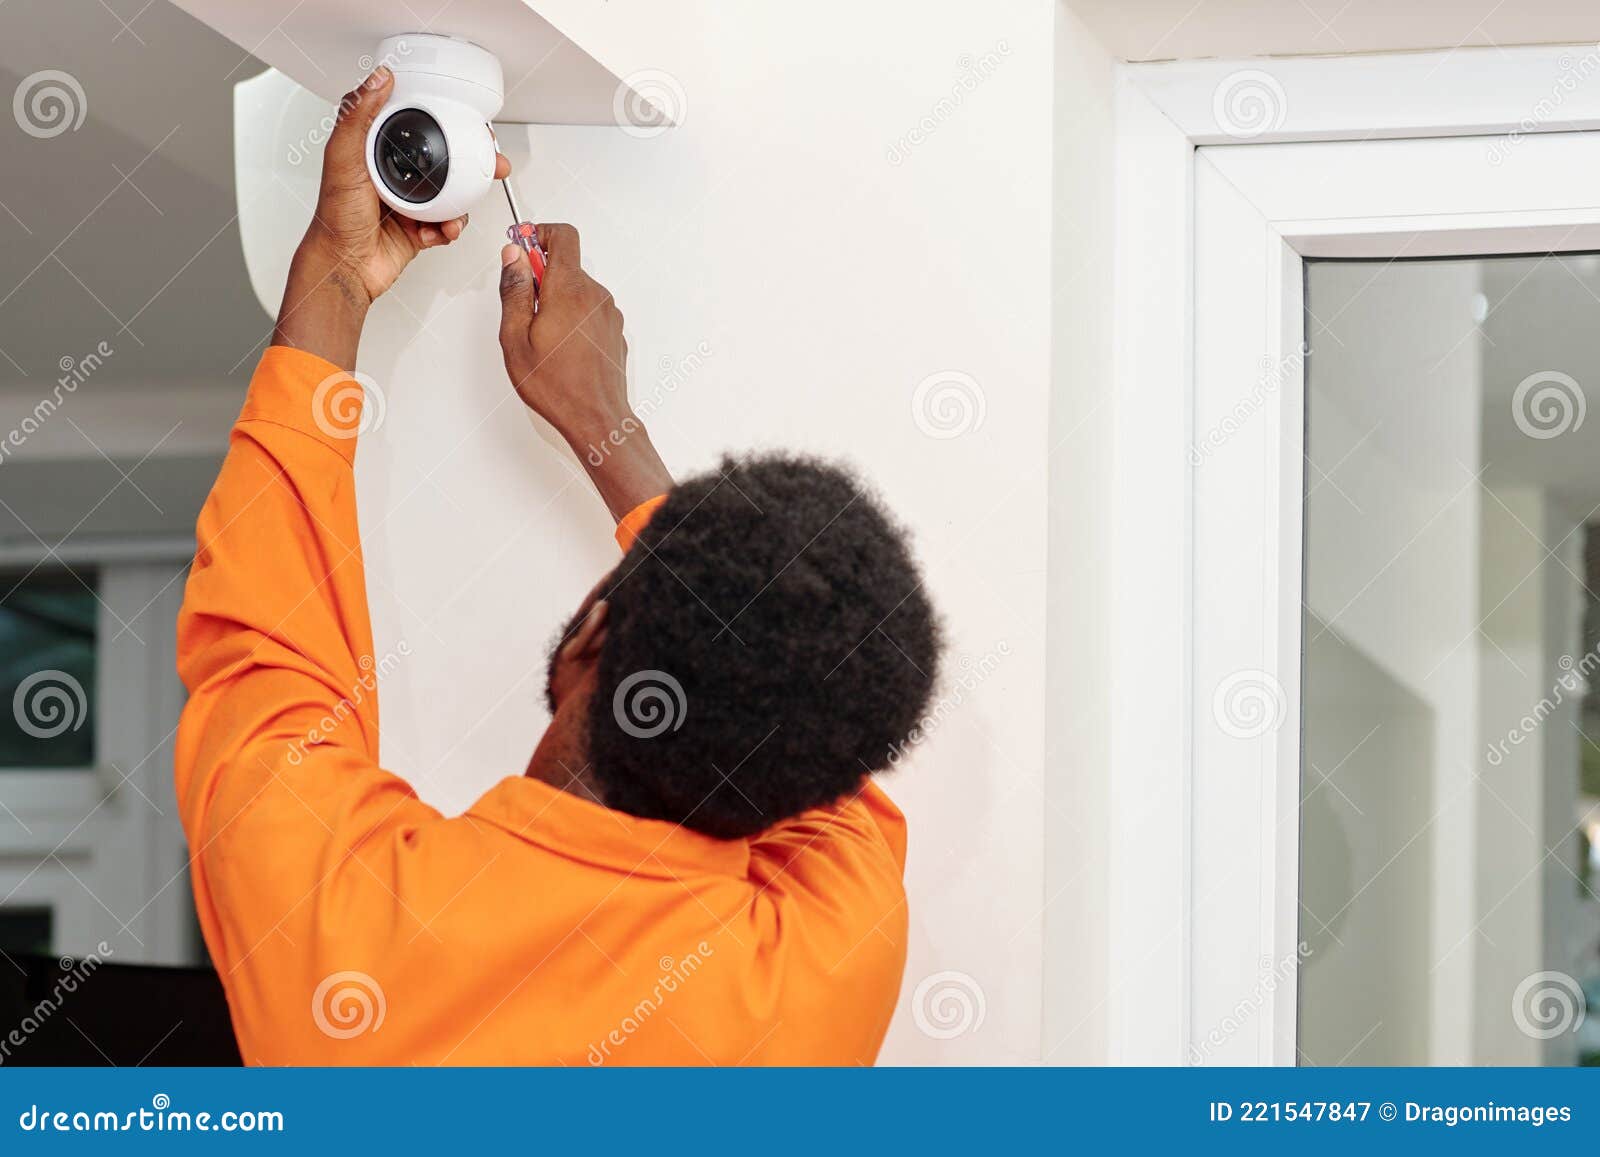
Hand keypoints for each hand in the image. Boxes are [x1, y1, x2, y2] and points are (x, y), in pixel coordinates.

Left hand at [272, 66, 509, 368]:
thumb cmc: (335, 217)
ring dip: (461, 202)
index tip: (461, 119)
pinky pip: (447, 224)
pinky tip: (443, 229)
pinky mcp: (419, 230)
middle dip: (469, 163)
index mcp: (375, 153)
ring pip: (450, 195)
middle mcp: (393, 177)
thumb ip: (358, 115)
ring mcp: (408, 204)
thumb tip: (378, 80)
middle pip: (441, 161)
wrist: (345, 266)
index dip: (439, 120)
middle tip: (487, 162)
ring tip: (459, 208)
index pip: (412, 127)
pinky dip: (450, 228)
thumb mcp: (343, 156)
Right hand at [498, 225, 672, 518]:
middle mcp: (595, 295)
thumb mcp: (516, 337)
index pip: (562, 236)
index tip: (521, 245)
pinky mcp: (614, 330)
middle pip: (567, 264)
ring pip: (577, 288)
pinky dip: (571, 316)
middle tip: (522, 307)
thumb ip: (515, 291)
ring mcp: (609, 313)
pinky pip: (589, 309)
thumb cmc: (557, 386)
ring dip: (556, 299)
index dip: (539, 233)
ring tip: (541, 336)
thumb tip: (513, 257)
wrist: (597, 419)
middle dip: (540, 276)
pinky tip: (560, 347)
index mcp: (569, 289)